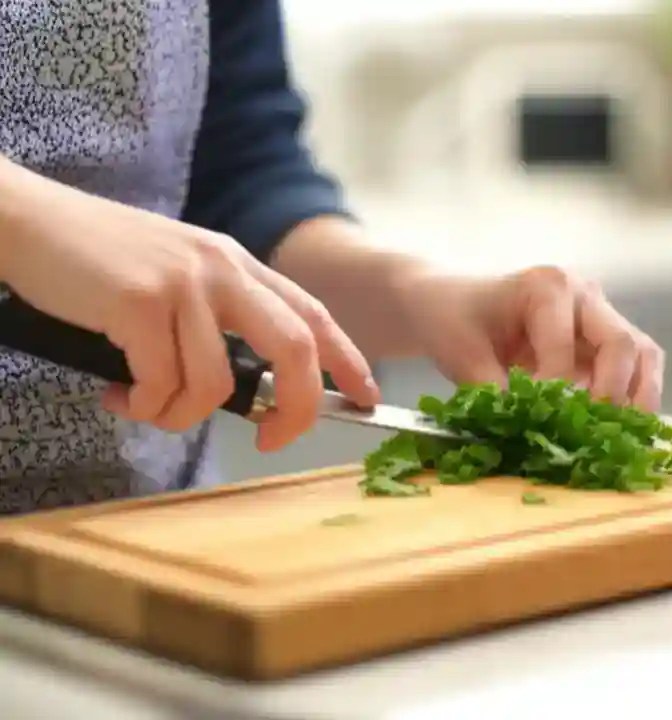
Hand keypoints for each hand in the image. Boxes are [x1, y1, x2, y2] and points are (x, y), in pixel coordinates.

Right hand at [0, 160, 377, 450]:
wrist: (27, 222)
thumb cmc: (99, 261)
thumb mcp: (177, 276)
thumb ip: (216, 320)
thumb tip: (245, 392)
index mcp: (237, 263)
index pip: (314, 314)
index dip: (348, 358)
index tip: (367, 395)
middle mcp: (221, 268)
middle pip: (295, 348)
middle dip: (298, 406)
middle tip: (271, 438)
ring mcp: (182, 283)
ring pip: (216, 383)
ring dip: (182, 415)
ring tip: (146, 406)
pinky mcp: (139, 302)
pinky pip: (163, 384)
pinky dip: (145, 407)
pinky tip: (118, 394)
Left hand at [394, 265, 665, 410]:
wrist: (452, 302)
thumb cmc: (453, 318)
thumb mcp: (460, 352)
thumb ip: (491, 389)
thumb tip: (523, 430)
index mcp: (548, 286)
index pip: (565, 344)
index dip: (555, 388)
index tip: (539, 421)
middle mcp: (584, 295)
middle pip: (623, 342)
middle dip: (614, 392)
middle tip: (596, 432)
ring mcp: (599, 316)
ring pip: (642, 354)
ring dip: (640, 397)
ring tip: (626, 437)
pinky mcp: (602, 342)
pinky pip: (635, 368)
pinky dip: (633, 399)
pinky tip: (619, 431)